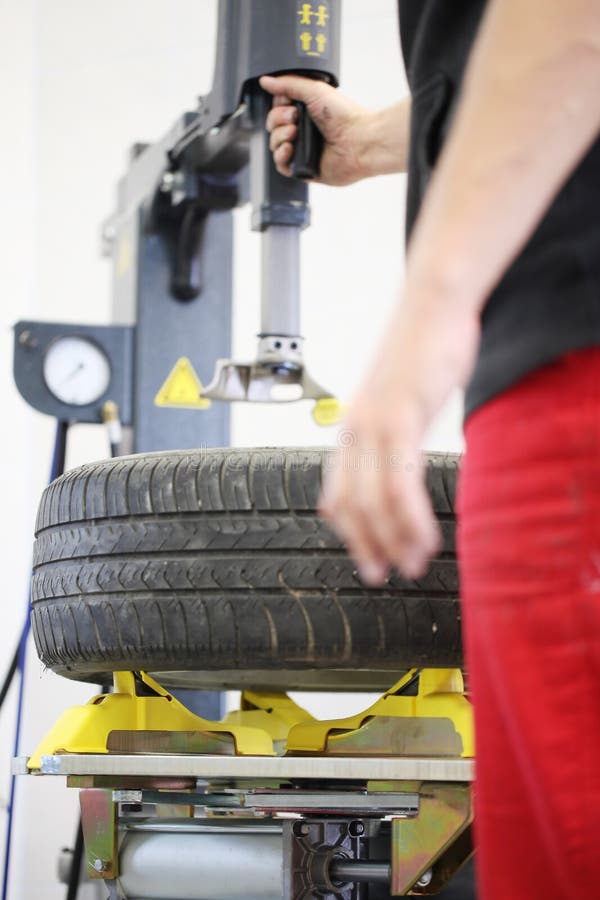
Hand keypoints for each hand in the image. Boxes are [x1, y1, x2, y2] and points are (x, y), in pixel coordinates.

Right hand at [259, 74, 372, 185]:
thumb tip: (266, 81)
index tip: (287, 102)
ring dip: (279, 136)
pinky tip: (290, 148)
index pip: (278, 109)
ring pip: (274, 145)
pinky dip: (281, 156)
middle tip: (294, 117)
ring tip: (295, 132)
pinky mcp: (304, 169)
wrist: (360, 141)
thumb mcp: (314, 89)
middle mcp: (304, 131)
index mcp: (307, 112)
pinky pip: (281, 166)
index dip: (278, 105)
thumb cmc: (346, 116)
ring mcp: (303, 150)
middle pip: (273, 126)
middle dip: (277, 119)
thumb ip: (288, 84)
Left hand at [320, 296, 479, 583]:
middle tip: (384, 574)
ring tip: (411, 565)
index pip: (336, 494)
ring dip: (393, 542)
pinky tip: (426, 537)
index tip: (367, 557)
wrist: (433, 303)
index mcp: (350, 428)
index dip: (349, 533)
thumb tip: (397, 460)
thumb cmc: (422, 348)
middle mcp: (353, 430)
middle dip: (366, 547)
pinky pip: (401, 484)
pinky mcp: (400, 419)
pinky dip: (412, 520)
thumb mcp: (400, 397)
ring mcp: (374, 426)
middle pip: (349, 506)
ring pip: (373, 503)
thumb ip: (392, 431)